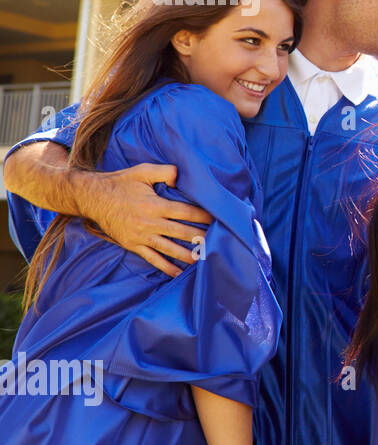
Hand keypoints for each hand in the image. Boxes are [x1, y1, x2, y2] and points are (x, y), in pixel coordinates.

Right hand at [74, 163, 213, 276]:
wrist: (93, 198)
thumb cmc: (121, 183)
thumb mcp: (142, 171)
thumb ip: (164, 171)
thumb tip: (180, 176)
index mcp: (154, 205)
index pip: (185, 212)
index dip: (203, 216)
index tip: (218, 219)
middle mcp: (149, 222)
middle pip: (181, 232)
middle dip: (200, 238)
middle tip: (218, 242)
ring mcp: (141, 236)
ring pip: (169, 249)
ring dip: (187, 255)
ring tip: (203, 259)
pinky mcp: (132, 245)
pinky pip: (152, 258)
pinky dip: (166, 267)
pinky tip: (178, 273)